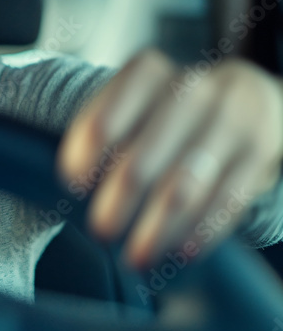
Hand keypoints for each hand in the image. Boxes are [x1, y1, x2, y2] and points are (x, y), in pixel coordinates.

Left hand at [57, 48, 282, 268]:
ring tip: (137, 257)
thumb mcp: (133, 101)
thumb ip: (101, 129)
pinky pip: (226, 201)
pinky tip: (180, 250)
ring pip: (183, 189)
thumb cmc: (168, 108)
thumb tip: (74, 178)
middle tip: (101, 232)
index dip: (84, 159)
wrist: (247, 95)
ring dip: (155, 230)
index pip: (104, 120)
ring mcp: (229, 121)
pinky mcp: (258, 153)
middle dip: (115, 205)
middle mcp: (190, 91)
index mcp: (148, 73)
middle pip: (140, 161)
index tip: (72, 186)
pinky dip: (200, 231)